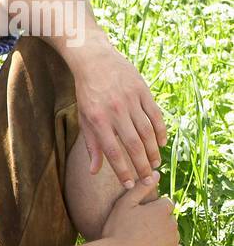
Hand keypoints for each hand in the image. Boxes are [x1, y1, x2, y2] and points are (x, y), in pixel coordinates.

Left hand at [70, 41, 166, 187]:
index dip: (122, 170)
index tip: (130, 184)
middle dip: (141, 165)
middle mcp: (115, 112)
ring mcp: (131, 101)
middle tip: (148, 180)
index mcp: (98, 120)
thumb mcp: (84, 118)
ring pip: (146, 131)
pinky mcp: (143, 91)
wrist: (94, 60)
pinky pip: (155, 115)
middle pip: (133, 144)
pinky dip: (160, 130)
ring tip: (155, 164)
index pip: (112, 151)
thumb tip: (94, 171)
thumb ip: (91, 145)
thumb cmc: (87, 93)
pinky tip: (162, 143)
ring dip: (153, 150)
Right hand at [100, 171, 181, 245]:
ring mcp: (174, 241)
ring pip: (171, 234)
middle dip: (158, 222)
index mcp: (162, 210)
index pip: (165, 204)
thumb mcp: (124, 204)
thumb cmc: (117, 230)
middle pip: (169, 219)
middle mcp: (172, 224)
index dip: (153, 209)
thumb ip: (141, 188)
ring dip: (162, 236)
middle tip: (138, 230)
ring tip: (142, 242)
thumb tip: (156, 173)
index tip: (140, 217)